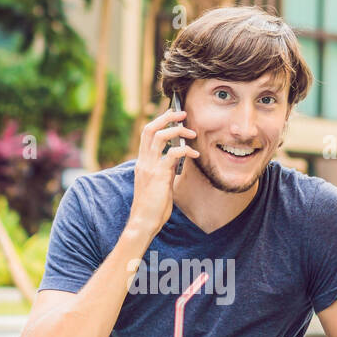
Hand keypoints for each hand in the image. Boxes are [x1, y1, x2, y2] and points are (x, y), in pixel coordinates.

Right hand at [127, 105, 198, 237]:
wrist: (143, 222)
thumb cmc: (152, 207)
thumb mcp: (158, 185)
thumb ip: (164, 170)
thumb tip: (175, 161)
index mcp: (142, 163)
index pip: (146, 134)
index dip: (158, 121)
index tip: (171, 115)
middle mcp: (143, 162)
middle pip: (150, 129)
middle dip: (166, 118)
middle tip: (182, 113)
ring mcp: (150, 167)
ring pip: (160, 136)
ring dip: (177, 130)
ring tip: (192, 133)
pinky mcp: (159, 175)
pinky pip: (173, 153)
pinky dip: (186, 150)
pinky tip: (195, 154)